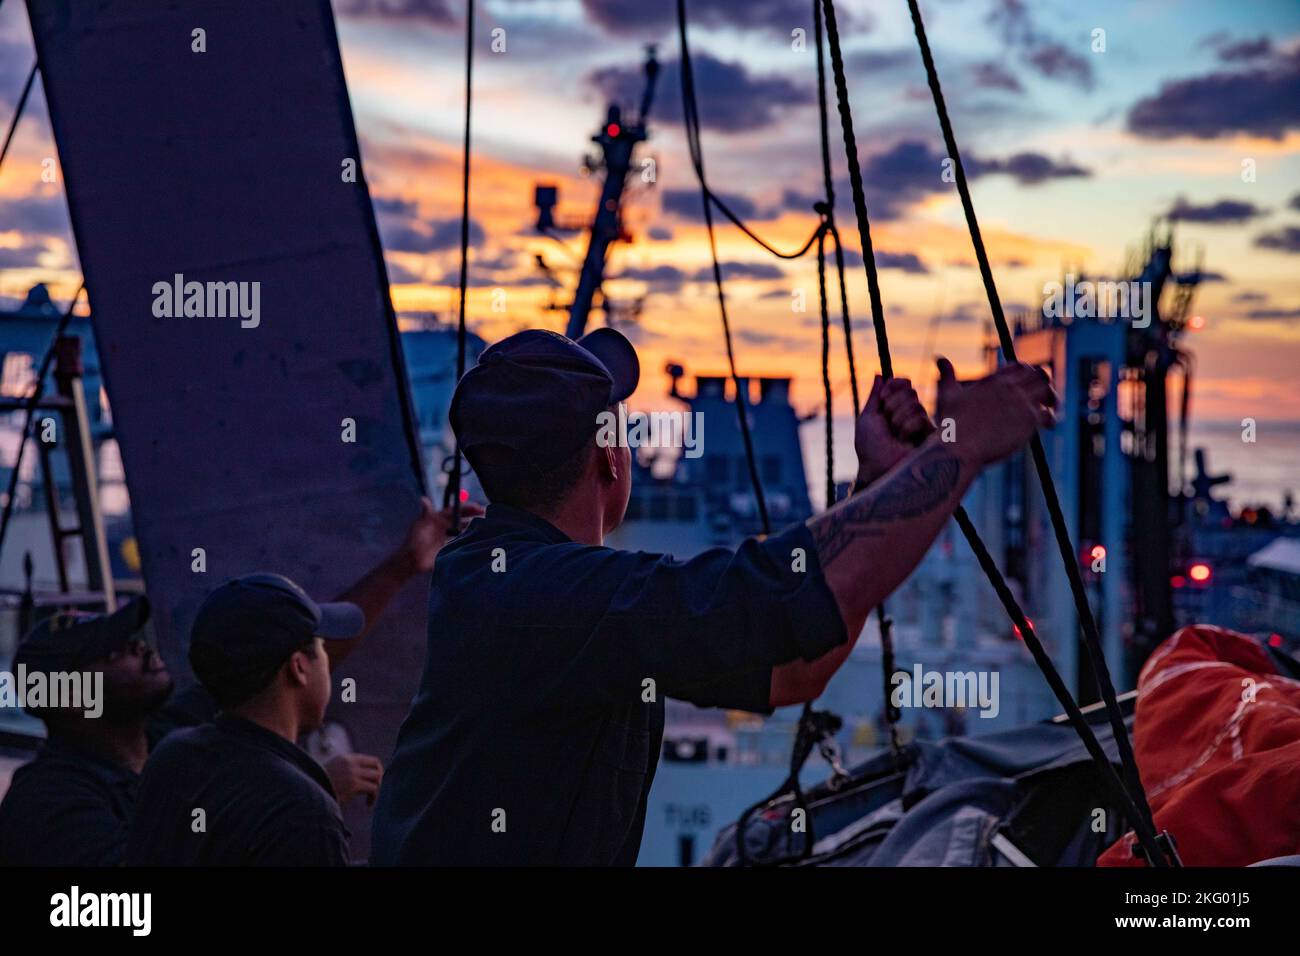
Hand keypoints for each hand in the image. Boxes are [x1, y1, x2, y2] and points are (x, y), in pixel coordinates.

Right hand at [322, 752, 383, 806]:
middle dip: (379, 781)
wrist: (306, 794)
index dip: (377, 772)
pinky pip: (373, 789)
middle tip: (373, 792)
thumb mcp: (332, 773)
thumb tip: (364, 779)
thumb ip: (347, 771)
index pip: (372, 761)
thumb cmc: (318, 788)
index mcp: (345, 758)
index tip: (373, 784)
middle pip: (377, 767)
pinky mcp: (353, 785)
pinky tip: (368, 805)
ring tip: (370, 800)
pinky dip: (373, 798)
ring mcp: (352, 773)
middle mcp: (350, 763)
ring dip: (376, 790)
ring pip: (377, 778)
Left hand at [401, 496, 484, 574]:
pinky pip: (461, 540)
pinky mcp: (449, 546)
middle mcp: (444, 525)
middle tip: (486, 513)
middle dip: (473, 514)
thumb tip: (423, 498)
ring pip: (463, 528)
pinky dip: (469, 537)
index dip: (466, 507)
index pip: (455, 509)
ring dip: (473, 525)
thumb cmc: (414, 541)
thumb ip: (426, 513)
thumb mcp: (420, 525)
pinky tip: (477, 536)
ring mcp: (447, 536)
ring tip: (485, 523)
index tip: (477, 507)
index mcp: (438, 517)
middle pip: (461, 517)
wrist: (413, 560)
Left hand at [854, 375, 934, 485]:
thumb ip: (875, 396)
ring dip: (898, 420)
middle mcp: (911, 413)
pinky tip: (904, 441)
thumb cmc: (869, 446)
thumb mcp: (868, 417)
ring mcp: (922, 424)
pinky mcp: (931, 436)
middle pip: (910, 391)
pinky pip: (921, 418)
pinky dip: (907, 428)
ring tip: (894, 436)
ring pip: (916, 404)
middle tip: (887, 423)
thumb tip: (879, 375)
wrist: (876, 467)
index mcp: (896, 408)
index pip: (904, 383)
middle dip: (893, 406)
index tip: (883, 398)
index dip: (894, 385)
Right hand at [934, 356, 1056, 466]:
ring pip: (1047, 391)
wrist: (958, 448)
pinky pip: (1048, 414)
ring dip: (1051, 398)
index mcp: (992, 380)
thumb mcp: (947, 394)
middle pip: (1037, 375)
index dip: (1027, 373)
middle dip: (1043, 383)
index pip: (1019, 367)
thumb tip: (939, 357)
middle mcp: (1008, 388)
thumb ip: (947, 375)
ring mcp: (1020, 403)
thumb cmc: (950, 425)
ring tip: (1051, 408)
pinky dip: (1051, 418)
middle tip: (1044, 395)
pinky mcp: (1028, 420)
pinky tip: (1050, 425)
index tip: (1029, 382)